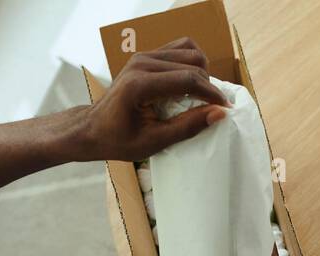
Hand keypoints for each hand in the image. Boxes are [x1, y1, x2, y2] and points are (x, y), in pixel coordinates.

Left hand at [80, 38, 228, 161]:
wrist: (92, 128)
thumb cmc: (118, 141)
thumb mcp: (154, 142)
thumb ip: (188, 126)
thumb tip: (219, 114)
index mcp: (140, 85)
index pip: (188, 79)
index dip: (212, 94)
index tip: (226, 109)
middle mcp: (142, 63)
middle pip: (192, 63)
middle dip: (209, 86)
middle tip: (214, 109)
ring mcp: (143, 56)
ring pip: (189, 51)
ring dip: (202, 73)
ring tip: (202, 97)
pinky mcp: (145, 56)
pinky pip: (179, 50)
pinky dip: (191, 64)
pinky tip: (190, 84)